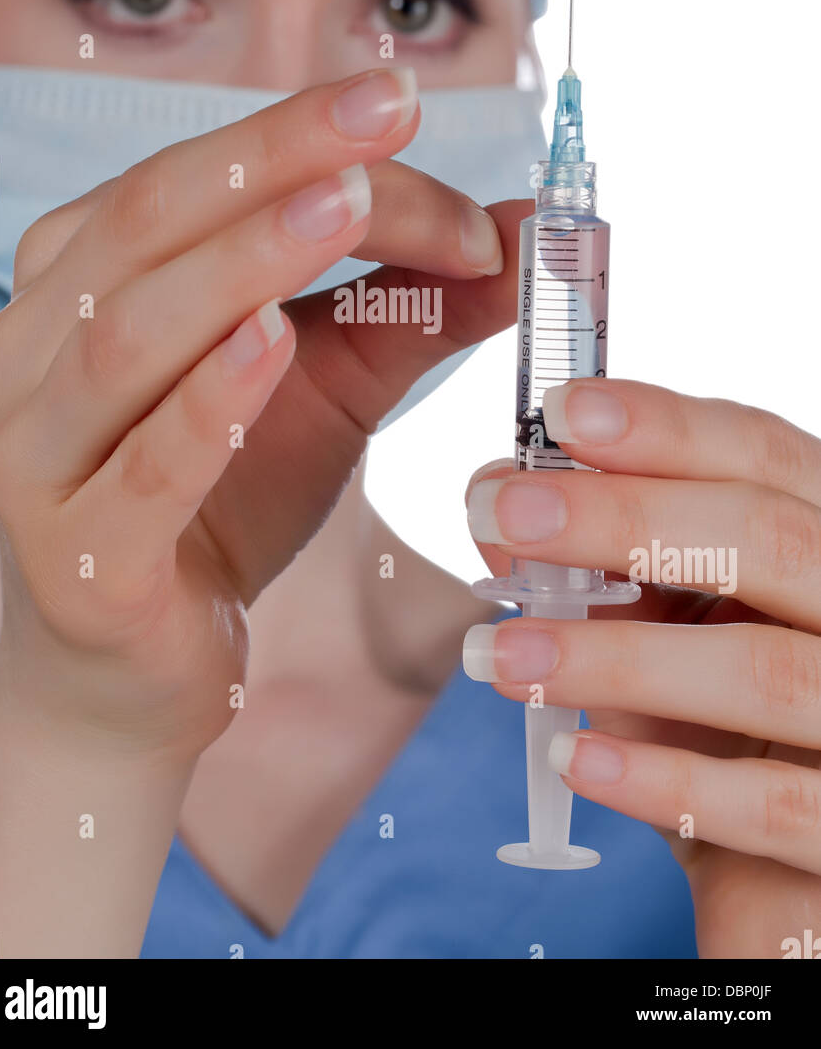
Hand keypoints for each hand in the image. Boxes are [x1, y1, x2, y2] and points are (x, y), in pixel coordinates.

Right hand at [0, 67, 527, 763]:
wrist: (146, 665)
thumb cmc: (223, 500)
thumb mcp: (327, 384)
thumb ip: (410, 306)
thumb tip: (525, 230)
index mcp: (84, 276)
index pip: (197, 183)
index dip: (314, 149)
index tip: (432, 143)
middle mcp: (39, 347)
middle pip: (153, 224)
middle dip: (276, 157)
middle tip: (390, 106)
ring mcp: (42, 453)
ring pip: (130, 332)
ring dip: (243, 260)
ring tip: (346, 204)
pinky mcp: (80, 558)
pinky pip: (139, 469)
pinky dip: (207, 402)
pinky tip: (276, 342)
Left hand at [464, 379, 820, 958]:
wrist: (795, 875)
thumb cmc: (732, 731)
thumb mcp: (673, 636)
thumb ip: (603, 573)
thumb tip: (495, 502)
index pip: (767, 456)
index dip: (667, 428)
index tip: (563, 412)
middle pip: (769, 538)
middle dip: (627, 519)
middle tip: (507, 515)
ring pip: (762, 670)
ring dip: (617, 657)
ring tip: (504, 656)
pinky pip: (775, 805)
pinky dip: (666, 779)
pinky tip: (575, 758)